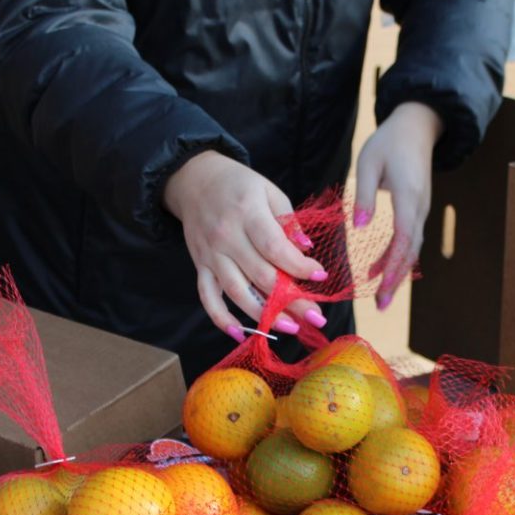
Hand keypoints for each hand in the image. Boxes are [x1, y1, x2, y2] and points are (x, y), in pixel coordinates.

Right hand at [163, 151, 329, 339]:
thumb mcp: (269, 192)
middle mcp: (226, 236)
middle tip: (316, 316)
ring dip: (265, 315)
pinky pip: (208, 298)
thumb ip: (289, 221)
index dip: (299, 266)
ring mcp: (211, 255)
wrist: (194, 180)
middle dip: (292, 300)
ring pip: (238, 292)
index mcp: (246, 213)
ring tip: (291, 327)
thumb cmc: (239, 186)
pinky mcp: (201, 266)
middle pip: (261, 276)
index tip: (320, 275)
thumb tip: (306, 250)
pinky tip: (241, 334)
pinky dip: (222, 319)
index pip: (275, 248)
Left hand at [354, 102, 443, 308]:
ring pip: (411, 248)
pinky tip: (380, 271)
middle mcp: (419, 207)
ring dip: (397, 273)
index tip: (381, 287)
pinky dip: (397, 258)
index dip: (393, 265)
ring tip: (381, 297)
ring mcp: (421, 210)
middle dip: (396, 279)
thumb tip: (359, 227)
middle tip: (381, 305)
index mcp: (408, 196)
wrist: (417, 126)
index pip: (403, 238)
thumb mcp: (367, 163)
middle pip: (410, 251)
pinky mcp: (416, 210)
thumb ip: (363, 195)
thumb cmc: (389, 141)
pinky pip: (408, 240)